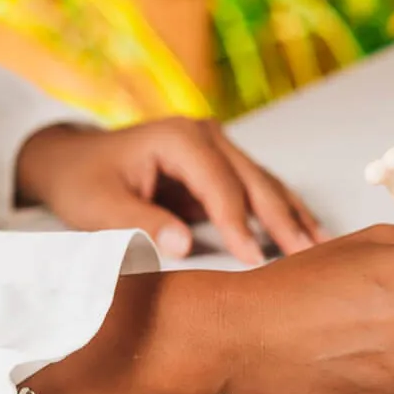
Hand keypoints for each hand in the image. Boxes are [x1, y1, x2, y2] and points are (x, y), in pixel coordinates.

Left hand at [15, 117, 328, 264]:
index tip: (255, 258)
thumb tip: (183, 246)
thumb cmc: (84, 181)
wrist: (72, 160)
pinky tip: (304, 231)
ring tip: (320, 245)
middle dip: (281, 219)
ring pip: (263, 182)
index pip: (219, 185)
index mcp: (177, 139)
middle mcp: (204, 135)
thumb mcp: (100, 207)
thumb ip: (142, 223)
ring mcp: (215, 146)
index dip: (238, 224)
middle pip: (252, 181)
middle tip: (307, 254)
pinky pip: (255, 189)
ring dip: (290, 214)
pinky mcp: (219, 164)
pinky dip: (280, 210)